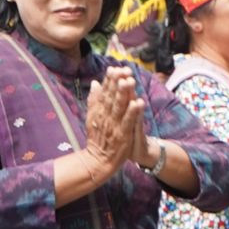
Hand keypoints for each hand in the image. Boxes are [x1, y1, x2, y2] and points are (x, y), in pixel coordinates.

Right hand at [81, 67, 143, 183]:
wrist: (98, 160)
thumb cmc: (97, 138)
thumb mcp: (91, 117)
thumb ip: (93, 100)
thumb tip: (95, 82)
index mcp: (98, 111)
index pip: (104, 93)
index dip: (109, 80)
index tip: (114, 68)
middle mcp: (105, 116)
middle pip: (111, 97)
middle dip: (117, 83)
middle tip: (122, 70)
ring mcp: (113, 125)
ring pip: (119, 107)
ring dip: (124, 94)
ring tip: (129, 81)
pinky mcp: (122, 135)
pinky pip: (128, 122)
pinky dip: (132, 112)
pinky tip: (137, 103)